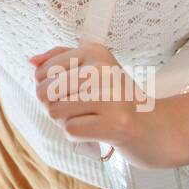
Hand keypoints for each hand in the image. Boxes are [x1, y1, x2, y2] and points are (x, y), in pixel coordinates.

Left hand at [30, 41, 188, 168]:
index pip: (43, 70)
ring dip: (67, 121)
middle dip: (55, 106)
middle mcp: (102, 69)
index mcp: (94, 52)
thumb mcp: (93, 70)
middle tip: (80, 109)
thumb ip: (60, 60)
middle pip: (46, 91)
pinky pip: (71, 130)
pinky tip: (96, 130)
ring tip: (90, 118)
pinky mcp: (115, 124)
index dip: (47, 87)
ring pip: (55, 112)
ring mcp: (110, 97)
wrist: (157, 128)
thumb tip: (31, 62)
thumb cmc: (119, 100)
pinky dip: (78, 136)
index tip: (71, 92)